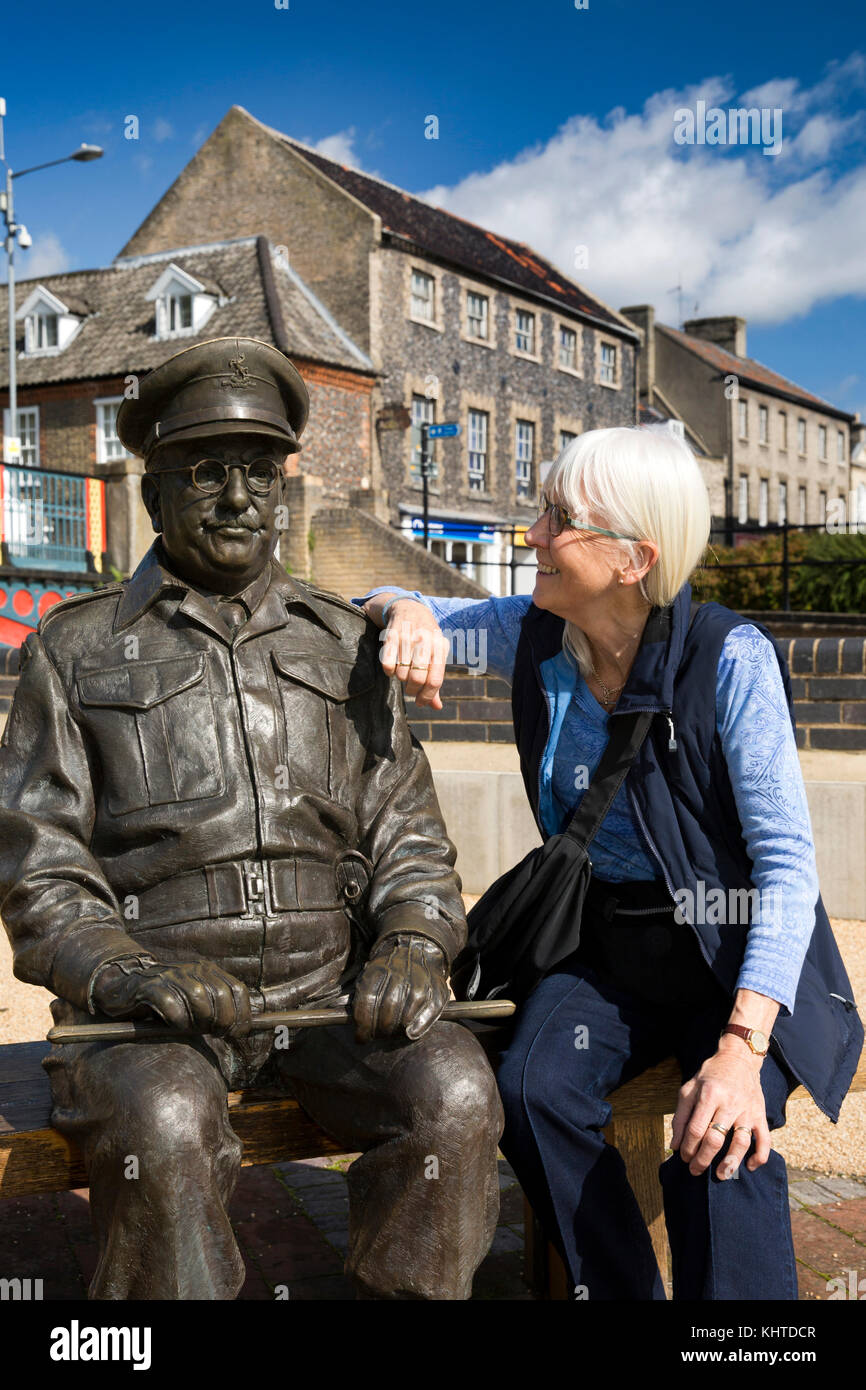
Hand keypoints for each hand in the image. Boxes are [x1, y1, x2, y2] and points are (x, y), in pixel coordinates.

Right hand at [91, 959, 251, 1039]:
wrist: (123, 987)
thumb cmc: (164, 999)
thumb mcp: (194, 1001)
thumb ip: (217, 1009)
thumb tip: (243, 1028)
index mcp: (207, 970)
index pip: (237, 990)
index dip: (242, 1014)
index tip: (237, 1034)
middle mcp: (191, 969)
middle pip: (221, 995)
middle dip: (223, 1021)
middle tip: (214, 1035)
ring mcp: (170, 976)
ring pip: (198, 998)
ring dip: (200, 1021)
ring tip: (193, 1029)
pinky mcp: (150, 987)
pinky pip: (171, 1004)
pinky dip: (177, 1020)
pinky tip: (174, 1026)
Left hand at [353, 934, 449, 1042]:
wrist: (416, 948)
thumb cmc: (387, 970)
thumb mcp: (368, 973)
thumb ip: (357, 994)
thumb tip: (340, 1014)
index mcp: (379, 969)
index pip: (368, 1000)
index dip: (363, 1024)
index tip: (360, 1038)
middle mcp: (401, 973)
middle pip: (388, 1009)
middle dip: (379, 1030)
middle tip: (376, 1037)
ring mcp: (421, 982)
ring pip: (407, 1012)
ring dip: (396, 1030)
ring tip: (391, 1034)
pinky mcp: (438, 989)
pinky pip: (430, 1011)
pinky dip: (420, 1025)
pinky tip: (410, 1033)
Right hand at [376, 599, 449, 709]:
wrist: (409, 608)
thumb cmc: (425, 638)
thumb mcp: (435, 654)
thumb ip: (435, 680)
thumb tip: (436, 707)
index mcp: (440, 648)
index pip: (435, 680)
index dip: (427, 696)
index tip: (420, 702)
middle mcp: (425, 642)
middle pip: (417, 679)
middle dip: (412, 690)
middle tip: (410, 689)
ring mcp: (407, 638)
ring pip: (401, 674)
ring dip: (400, 679)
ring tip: (403, 672)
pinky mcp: (391, 636)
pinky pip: (387, 665)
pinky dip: (389, 671)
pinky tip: (393, 666)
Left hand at [671, 1041, 769, 1178]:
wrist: (739, 1059)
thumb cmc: (710, 1076)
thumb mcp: (689, 1089)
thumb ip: (681, 1116)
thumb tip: (675, 1145)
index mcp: (709, 1094)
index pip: (695, 1129)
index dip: (687, 1148)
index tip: (683, 1158)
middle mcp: (729, 1102)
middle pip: (715, 1138)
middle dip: (703, 1159)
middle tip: (695, 1171)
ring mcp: (747, 1109)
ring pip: (741, 1142)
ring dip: (730, 1162)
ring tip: (722, 1175)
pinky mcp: (760, 1114)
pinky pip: (764, 1139)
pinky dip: (760, 1156)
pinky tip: (750, 1166)